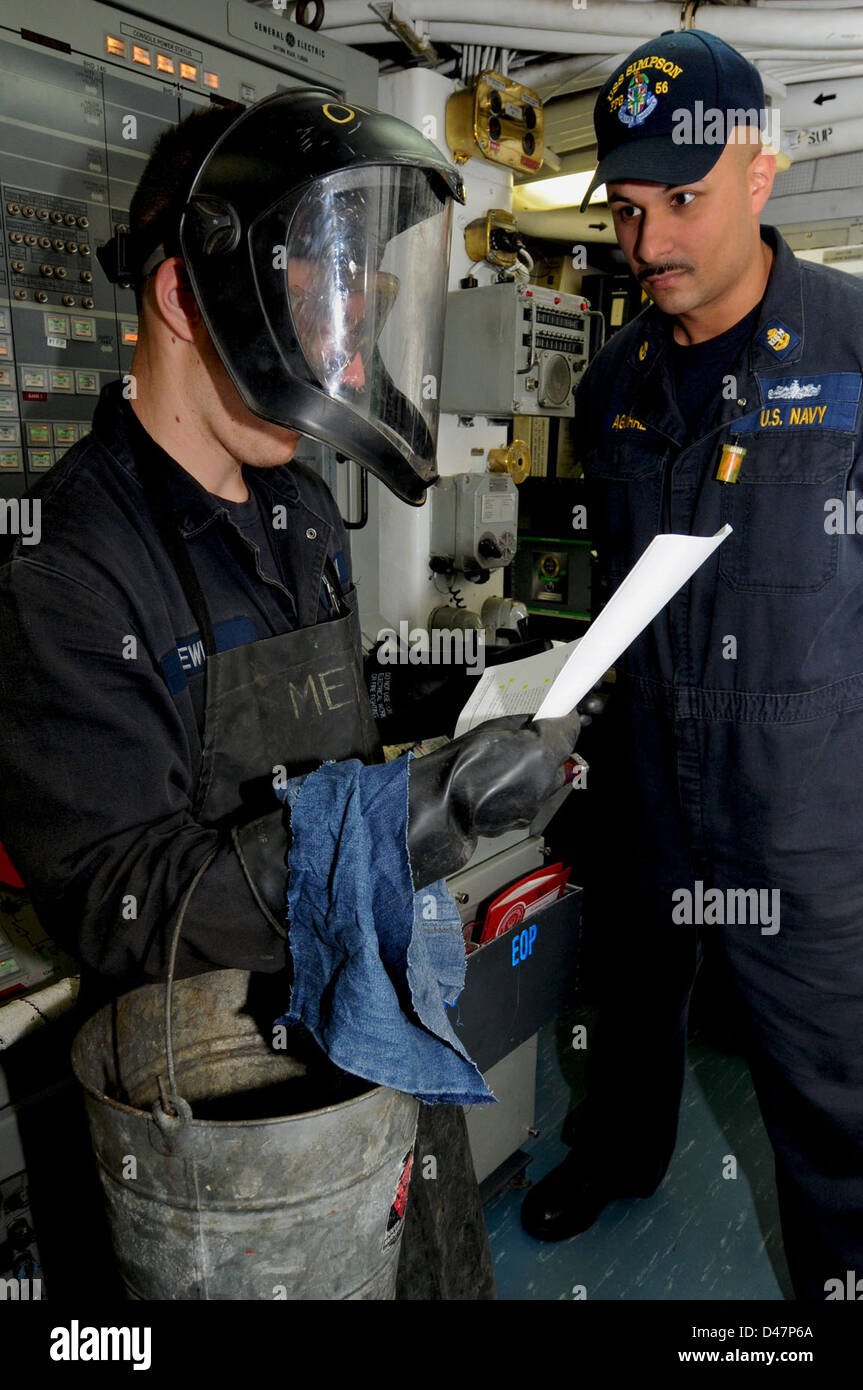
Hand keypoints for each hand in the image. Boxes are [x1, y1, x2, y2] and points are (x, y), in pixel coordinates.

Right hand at [407, 710, 579, 886]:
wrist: (441, 802)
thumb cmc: (461, 762)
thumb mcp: (494, 728)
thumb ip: (522, 725)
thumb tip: (535, 723)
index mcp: (539, 753)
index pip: (568, 731)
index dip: (565, 720)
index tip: (560, 714)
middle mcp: (544, 781)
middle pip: (560, 759)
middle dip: (549, 748)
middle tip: (528, 740)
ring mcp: (535, 804)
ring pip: (546, 781)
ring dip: (535, 770)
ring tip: (506, 765)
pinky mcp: (523, 819)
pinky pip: (531, 798)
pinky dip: (521, 789)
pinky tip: (499, 785)